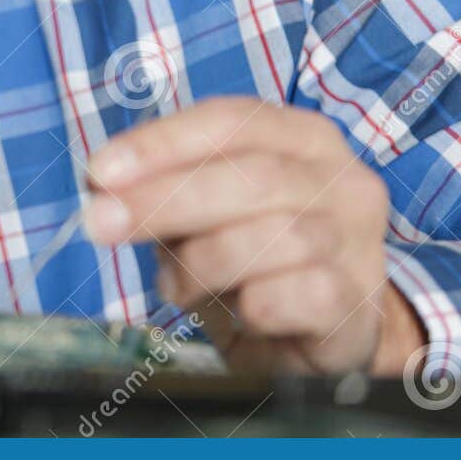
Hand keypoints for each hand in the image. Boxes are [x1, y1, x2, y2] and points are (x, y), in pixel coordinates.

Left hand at [85, 96, 425, 374]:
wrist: (313, 339)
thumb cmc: (248, 259)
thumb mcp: (198, 213)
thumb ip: (158, 190)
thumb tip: (100, 185)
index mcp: (301, 137)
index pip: (230, 120)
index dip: (161, 143)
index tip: (99, 172)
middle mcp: (342, 179)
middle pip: (250, 175)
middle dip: (163, 199)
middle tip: (101, 224)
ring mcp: (359, 242)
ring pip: (275, 237)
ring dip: (203, 264)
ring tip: (176, 287)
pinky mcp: (361, 305)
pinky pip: (299, 295)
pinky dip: (253, 305)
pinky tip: (240, 313)